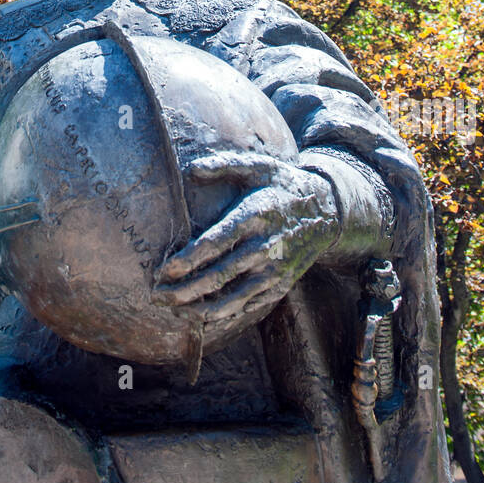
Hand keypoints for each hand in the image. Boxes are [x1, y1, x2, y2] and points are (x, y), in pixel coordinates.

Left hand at [153, 152, 339, 346]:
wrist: (327, 210)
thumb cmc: (283, 184)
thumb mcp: (258, 166)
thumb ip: (223, 165)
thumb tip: (190, 169)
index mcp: (255, 216)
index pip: (216, 242)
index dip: (188, 260)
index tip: (163, 270)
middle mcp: (265, 246)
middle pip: (219, 275)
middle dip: (185, 289)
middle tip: (156, 295)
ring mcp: (274, 269)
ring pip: (233, 298)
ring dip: (200, 308)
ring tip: (173, 310)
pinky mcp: (281, 284)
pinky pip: (249, 305)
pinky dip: (224, 315)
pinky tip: (202, 317)